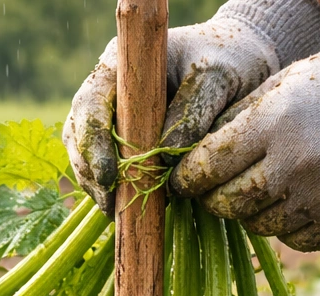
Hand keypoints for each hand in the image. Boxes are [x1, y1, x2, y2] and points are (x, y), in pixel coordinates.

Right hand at [64, 0, 319, 211]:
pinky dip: (111, 188)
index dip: (93, 141)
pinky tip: (125, 207)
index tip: (109, 175)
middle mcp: (107, 91)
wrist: (240, 62)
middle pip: (79, 135)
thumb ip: (193, 109)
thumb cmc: (229, 60)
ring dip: (96, 185)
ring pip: (86, 155)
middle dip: (90, 171)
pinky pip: (104, 167)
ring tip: (116, 211)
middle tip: (110, 203)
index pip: (89, 104)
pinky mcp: (122, 140)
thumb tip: (167, 154)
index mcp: (120, 65)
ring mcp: (110, 117)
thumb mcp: (218, 76)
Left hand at [172, 37, 319, 250]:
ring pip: (259, 225)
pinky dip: (286, 225)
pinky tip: (295, 200)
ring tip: (264, 188)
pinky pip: (295, 239)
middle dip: (214, 199)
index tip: (180, 183)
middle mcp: (300, 162)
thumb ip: (229, 127)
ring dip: (252, 212)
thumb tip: (180, 166)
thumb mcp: (276, 89)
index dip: (187, 179)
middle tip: (213, 191)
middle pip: (228, 203)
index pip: (208, 166)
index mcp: (276, 122)